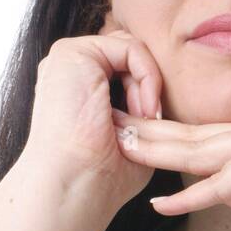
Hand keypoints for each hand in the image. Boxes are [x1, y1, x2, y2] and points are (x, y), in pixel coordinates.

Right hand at [24, 28, 163, 215]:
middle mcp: (70, 71)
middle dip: (147, 88)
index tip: (151, 131)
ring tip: (144, 120)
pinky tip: (142, 109)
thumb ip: (141, 112)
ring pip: (131, 50)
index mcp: (77, 89)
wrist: (74, 184)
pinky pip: (130, 47)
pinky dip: (147, 75)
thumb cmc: (100, 176)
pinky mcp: (72, 52)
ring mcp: (68, 59)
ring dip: (148, 85)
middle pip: (129, 57)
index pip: (125, 70)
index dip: (146, 96)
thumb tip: (161, 104)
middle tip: (148, 124)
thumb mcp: (132, 139)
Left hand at [109, 109, 230, 230]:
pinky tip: (161, 201)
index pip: (210, 140)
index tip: (131, 143)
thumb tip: (218, 190)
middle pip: (198, 136)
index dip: (167, 140)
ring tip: (119, 151)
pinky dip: (193, 193)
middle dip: (150, 133)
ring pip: (206, 149)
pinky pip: (226, 181)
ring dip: (159, 151)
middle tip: (108, 130)